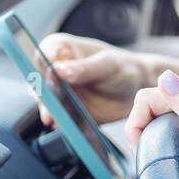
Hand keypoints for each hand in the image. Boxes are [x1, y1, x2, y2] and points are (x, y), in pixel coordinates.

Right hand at [36, 33, 155, 125]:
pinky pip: (62, 119)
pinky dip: (65, 125)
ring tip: (55, 121)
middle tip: (51, 106)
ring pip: (48, 104)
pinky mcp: (66, 111)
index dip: (47, 68)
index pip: (44, 56)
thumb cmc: (122, 68)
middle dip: (45, 96)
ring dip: (51, 113)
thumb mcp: (107, 65)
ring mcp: (59, 93)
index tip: (54, 78)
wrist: (137, 88)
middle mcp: (54, 71)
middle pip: (42, 83)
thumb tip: (58, 70)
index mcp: (61, 49)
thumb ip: (84, 68)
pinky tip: (68, 129)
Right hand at [125, 69, 178, 178]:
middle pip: (153, 99)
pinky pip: (173, 110)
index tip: (146, 150)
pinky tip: (178, 146)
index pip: (150, 97)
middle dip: (147, 127)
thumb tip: (167, 79)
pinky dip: (167, 128)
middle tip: (161, 156)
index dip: (139, 125)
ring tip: (170, 154)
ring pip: (160, 105)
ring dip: (156, 129)